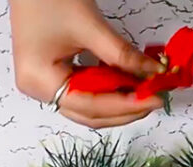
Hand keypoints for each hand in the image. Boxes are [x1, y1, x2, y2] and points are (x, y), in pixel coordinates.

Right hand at [9, 0, 163, 127]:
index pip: (91, 105)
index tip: (154, 100)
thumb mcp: (91, 26)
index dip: (126, 105)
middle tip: (154, 99)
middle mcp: (38, 89)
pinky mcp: (54, 74)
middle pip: (90, 113)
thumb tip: (152, 72)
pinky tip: (129, 83)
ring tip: (145, 92)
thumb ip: (123, 54)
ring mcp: (45, 83)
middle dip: (124, 108)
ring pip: (89, 106)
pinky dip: (108, 88)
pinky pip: (85, 90)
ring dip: (118, 101)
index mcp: (40, 81)